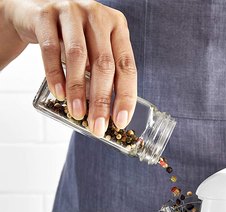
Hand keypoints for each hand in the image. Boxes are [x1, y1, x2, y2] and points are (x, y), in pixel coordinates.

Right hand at [3, 0, 136, 135]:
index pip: (127, 67)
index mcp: (118, 28)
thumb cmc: (74, 39)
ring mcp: (72, 12)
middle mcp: (98, 17)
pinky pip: (51, 49)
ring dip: (78, 90)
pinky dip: (55, 75)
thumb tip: (108, 116)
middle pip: (104, 64)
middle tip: (98, 126)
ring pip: (78, 56)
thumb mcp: (95, 52)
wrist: (37, 12)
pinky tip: (59, 94)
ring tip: (78, 114)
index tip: (120, 121)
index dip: (125, 97)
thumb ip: (104, 75)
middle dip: (101, 101)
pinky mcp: (46, 14)